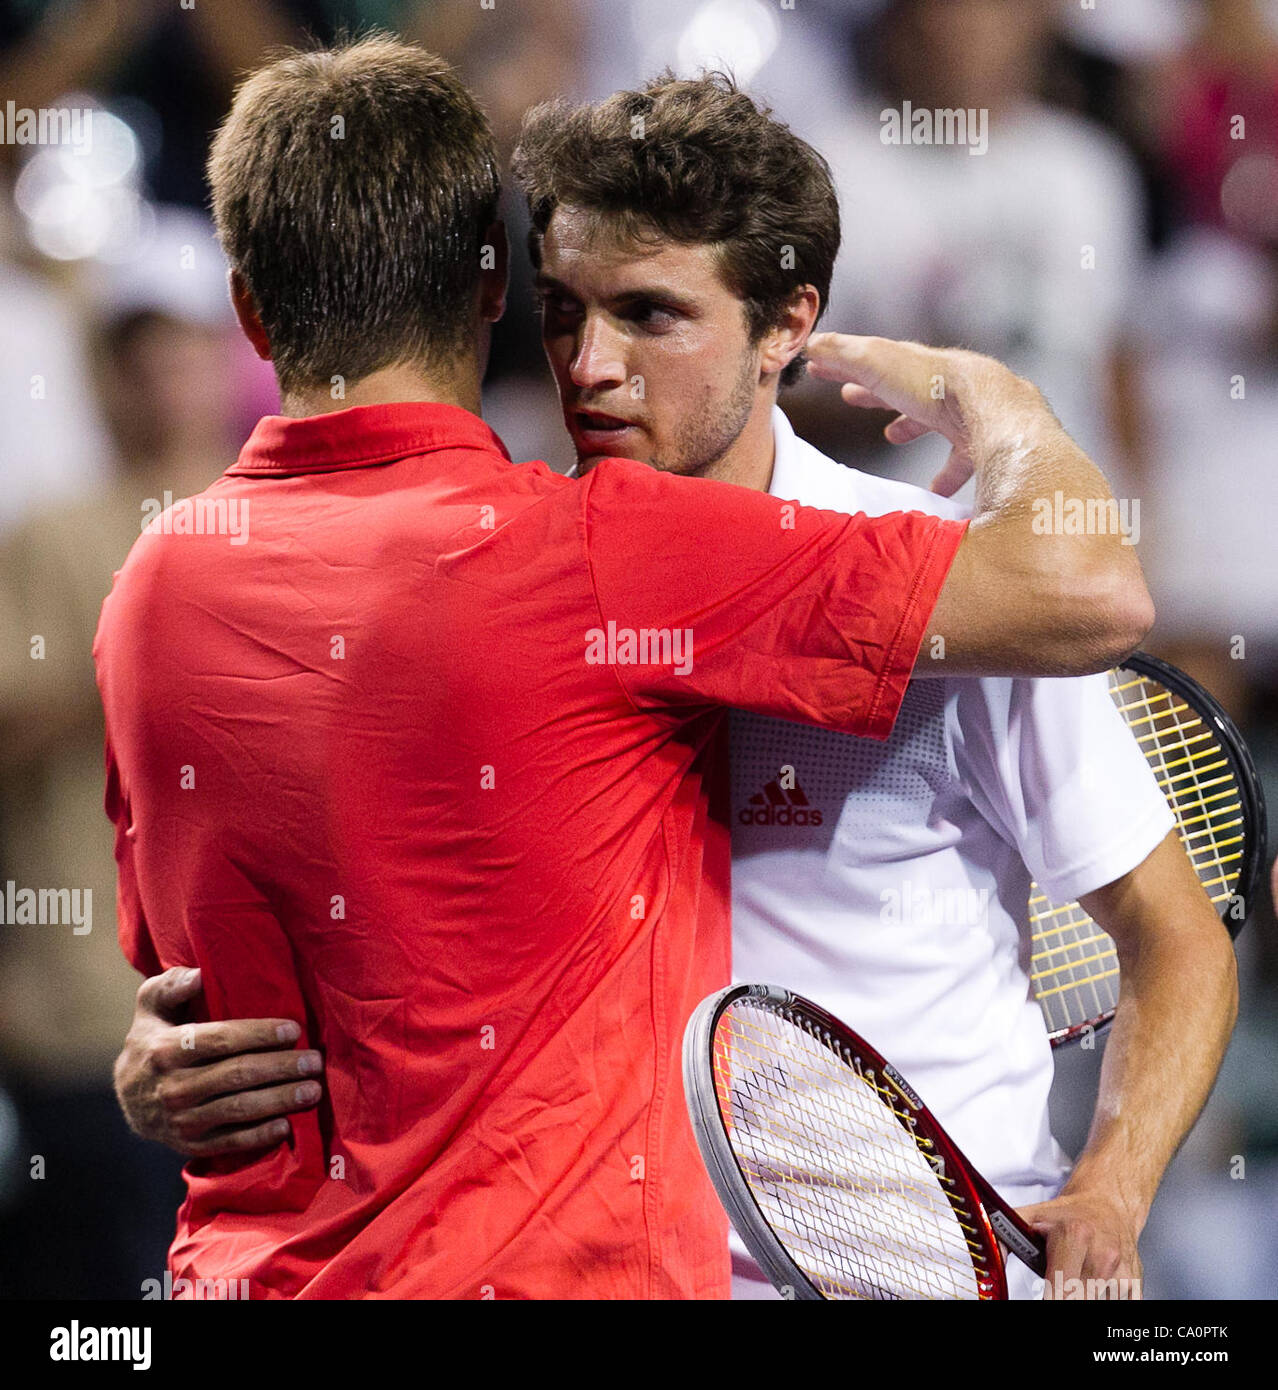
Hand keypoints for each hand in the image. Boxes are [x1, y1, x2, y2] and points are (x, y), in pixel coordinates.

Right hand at [113, 966, 323, 1157]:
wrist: (127, 1096)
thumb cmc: (152, 1038)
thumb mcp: (152, 1006)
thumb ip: (171, 985)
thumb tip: (199, 975)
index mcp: (165, 1049)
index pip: (220, 1040)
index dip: (259, 1034)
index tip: (294, 1029)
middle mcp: (173, 1087)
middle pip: (236, 1075)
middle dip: (281, 1067)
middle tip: (314, 1061)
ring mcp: (181, 1120)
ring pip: (238, 1109)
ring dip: (279, 1100)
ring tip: (312, 1090)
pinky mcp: (190, 1144)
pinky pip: (229, 1143)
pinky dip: (258, 1136)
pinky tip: (286, 1126)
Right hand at [805, 333, 1033, 496]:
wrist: (991, 406)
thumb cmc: (932, 385)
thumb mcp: (877, 363)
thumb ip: (843, 355)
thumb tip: (811, 345)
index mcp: (913, 366)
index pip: (872, 361)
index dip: (844, 364)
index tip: (821, 368)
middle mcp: (939, 386)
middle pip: (901, 388)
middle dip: (875, 393)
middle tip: (850, 397)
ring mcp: (963, 413)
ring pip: (933, 419)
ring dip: (910, 426)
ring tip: (891, 437)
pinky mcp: (981, 443)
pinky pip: (961, 459)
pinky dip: (946, 473)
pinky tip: (936, 490)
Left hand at [1017, 1188, 1143, 1299]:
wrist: (1108, 1204)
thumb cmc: (1070, 1214)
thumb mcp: (1032, 1216)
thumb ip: (1006, 1235)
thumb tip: (988, 1257)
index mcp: (1074, 1237)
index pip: (1060, 1288)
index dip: (1051, 1298)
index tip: (1045, 1295)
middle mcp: (1102, 1257)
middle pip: (1079, 1301)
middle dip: (1064, 1299)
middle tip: (1056, 1289)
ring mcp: (1122, 1274)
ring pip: (1098, 1305)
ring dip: (1083, 1299)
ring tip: (1075, 1285)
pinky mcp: (1136, 1287)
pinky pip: (1119, 1307)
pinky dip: (1103, 1301)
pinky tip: (1093, 1290)